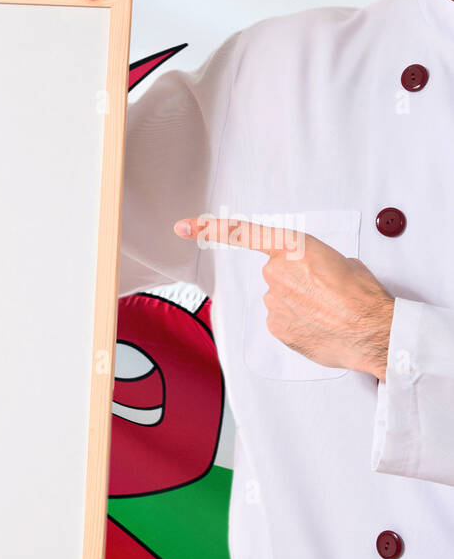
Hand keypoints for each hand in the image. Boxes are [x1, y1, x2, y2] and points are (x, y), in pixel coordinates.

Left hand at [174, 216, 395, 380]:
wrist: (373, 330)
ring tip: (328, 311)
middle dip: (297, 282)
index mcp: (293, 248)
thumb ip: (313, 260)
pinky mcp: (274, 327)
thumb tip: (311, 272)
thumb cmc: (363, 295)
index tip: (184, 227)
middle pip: (276, 274)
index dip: (210, 229)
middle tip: (325, 292)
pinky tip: (319, 326)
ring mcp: (272, 301)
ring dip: (299, 303)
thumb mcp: (342, 261)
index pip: (242, 234)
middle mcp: (276, 273)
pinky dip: (298, 323)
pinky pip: (282, 320)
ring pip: (280, 299)